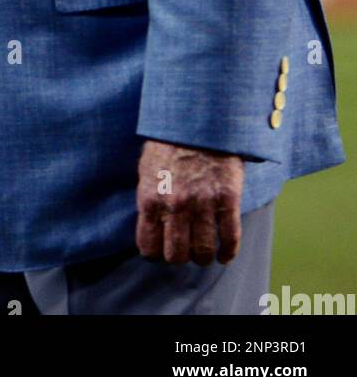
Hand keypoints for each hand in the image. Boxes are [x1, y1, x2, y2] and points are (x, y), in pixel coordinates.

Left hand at [136, 139, 244, 264]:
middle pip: (177, 255)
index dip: (155, 254)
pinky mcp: (227, 199)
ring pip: (203, 251)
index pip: (149, 247)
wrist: (198, 120)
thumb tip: (150, 224)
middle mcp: (175, 205)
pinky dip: (228, 253)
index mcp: (150, 198)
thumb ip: (148, 198)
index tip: (162, 250)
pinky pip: (230, 238)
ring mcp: (202, 203)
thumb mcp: (146, 169)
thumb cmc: (168, 143)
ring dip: (203, 257)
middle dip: (180, 257)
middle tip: (185, 249)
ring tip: (204, 252)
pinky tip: (224, 255)